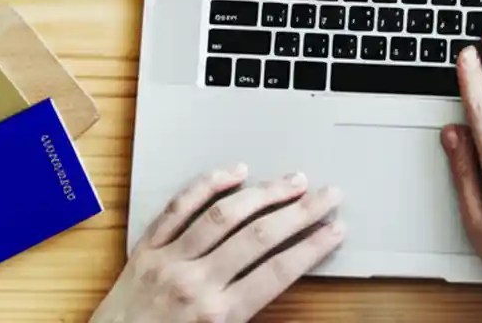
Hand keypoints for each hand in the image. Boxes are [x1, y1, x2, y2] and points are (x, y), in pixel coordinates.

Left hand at [91, 165, 343, 322]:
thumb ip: (250, 313)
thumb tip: (283, 280)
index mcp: (219, 315)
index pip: (279, 271)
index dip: (312, 246)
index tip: (335, 228)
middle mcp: (196, 283)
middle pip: (259, 237)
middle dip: (300, 212)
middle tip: (328, 194)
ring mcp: (169, 262)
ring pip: (224, 215)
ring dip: (263, 194)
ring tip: (291, 180)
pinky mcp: (145, 250)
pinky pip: (178, 208)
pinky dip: (206, 186)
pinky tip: (233, 173)